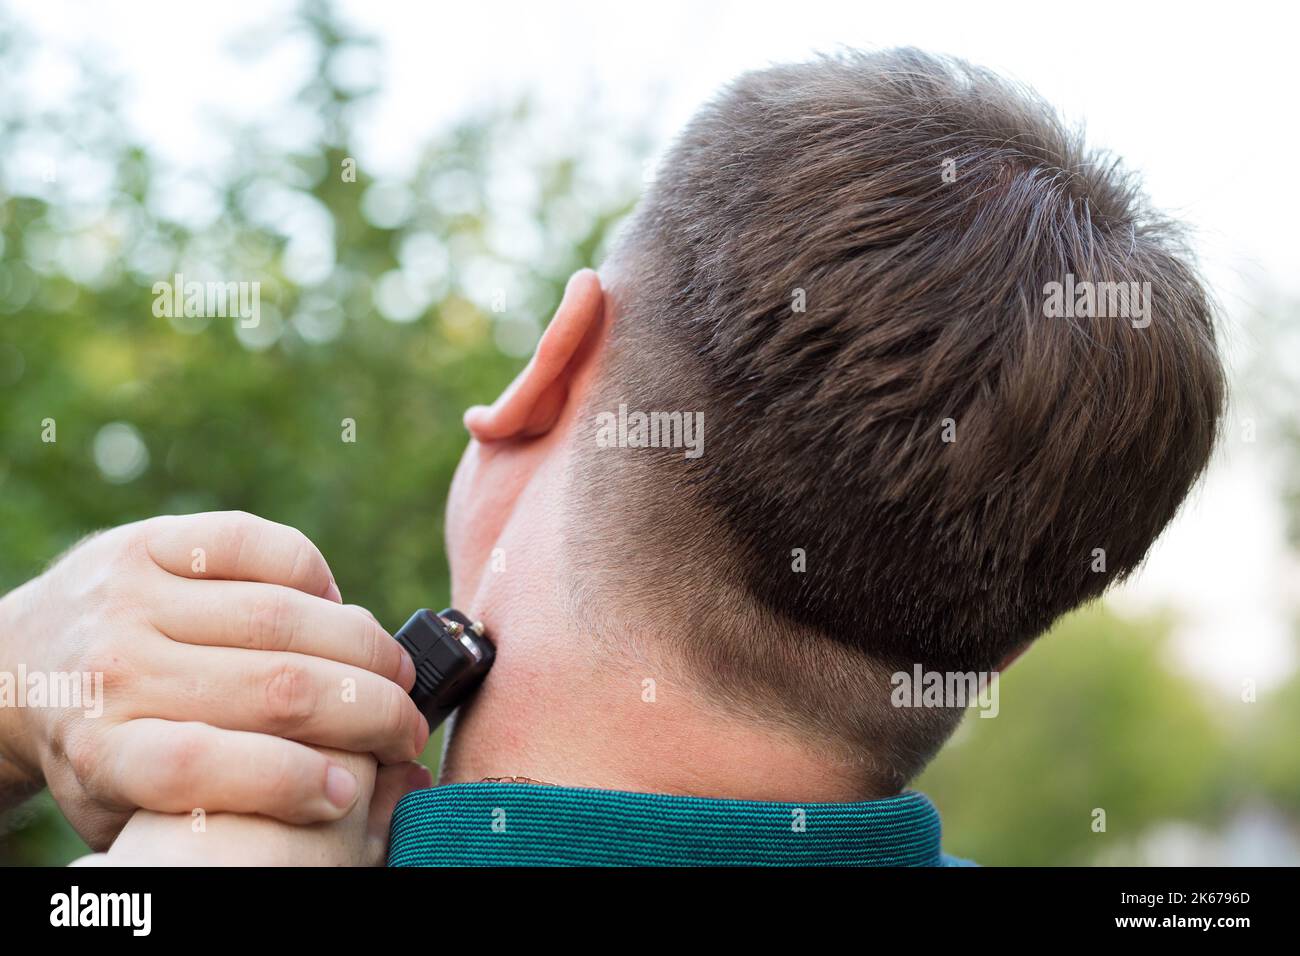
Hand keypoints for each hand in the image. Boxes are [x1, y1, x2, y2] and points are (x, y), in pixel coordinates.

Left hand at [0, 511, 428, 848]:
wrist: (15, 666)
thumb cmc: (103, 752)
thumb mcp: (133, 804)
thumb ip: (219, 804)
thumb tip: (348, 797)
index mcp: (102, 752)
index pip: (198, 765)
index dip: (287, 781)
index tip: (347, 792)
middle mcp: (114, 670)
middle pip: (272, 687)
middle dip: (369, 711)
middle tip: (408, 730)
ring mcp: (131, 596)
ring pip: (284, 615)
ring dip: (366, 647)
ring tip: (395, 673)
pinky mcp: (148, 540)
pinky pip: (257, 543)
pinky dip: (316, 576)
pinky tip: (335, 608)